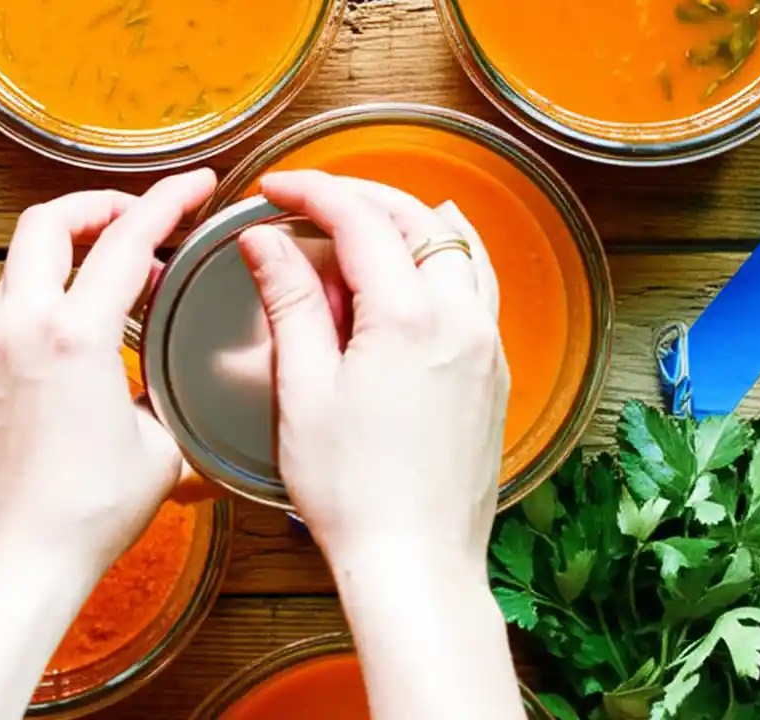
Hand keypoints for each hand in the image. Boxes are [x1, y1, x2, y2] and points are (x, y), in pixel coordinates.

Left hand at [0, 168, 216, 576]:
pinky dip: (48, 296)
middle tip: (138, 219)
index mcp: (74, 336)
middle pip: (49, 223)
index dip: (168, 200)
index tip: (195, 184)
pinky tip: (81, 332)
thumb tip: (166, 386)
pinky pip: (11, 310)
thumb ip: (165, 395)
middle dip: (97, 206)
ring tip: (117, 278)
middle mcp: (23, 330)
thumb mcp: (160, 446)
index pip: (126, 239)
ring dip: (70, 251)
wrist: (21, 561)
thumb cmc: (89, 513)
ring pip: (22, 264)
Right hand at [240, 170, 522, 718]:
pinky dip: (446, 262)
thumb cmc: (353, 492)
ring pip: (459, 249)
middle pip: (418, 220)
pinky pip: (478, 290)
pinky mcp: (494, 375)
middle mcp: (460, 320)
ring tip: (366, 223)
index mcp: (408, 317)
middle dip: (361, 198)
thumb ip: (289, 303)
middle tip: (311, 202)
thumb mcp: (303, 391)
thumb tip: (266, 242)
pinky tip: (421, 273)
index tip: (273, 191)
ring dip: (411, 223)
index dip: (311, 193)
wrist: (416, 564)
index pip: (360, 220)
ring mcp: (486, 347)